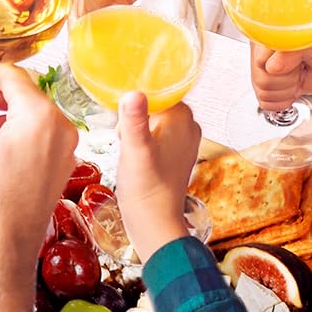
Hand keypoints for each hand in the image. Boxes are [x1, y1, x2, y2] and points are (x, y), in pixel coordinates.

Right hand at [0, 63, 76, 291]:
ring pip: (34, 115)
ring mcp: (66, 150)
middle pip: (27, 93)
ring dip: (7, 112)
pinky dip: (19, 132)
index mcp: (41, 117)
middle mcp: (62, 129)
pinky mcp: (62, 167)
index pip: (13, 76)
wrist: (2, 249)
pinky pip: (40, 136)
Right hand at [114, 93, 202, 260]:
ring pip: (151, 118)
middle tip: (126, 140)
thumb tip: (132, 93)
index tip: (123, 120)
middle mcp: (188, 123)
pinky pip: (154, 134)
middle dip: (133, 116)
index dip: (133, 101)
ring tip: (130, 151)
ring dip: (135, 129)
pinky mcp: (176, 153)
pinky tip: (134, 157)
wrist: (155, 224)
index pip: (154, 88)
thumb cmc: (146, 189)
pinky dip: (141, 140)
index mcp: (182, 116)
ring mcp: (183, 139)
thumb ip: (134, 121)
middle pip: (152, 103)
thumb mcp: (135, 151)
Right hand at [253, 18, 311, 113]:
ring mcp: (265, 70)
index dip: (282, 68)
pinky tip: (294, 86)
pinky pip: (267, 103)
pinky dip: (284, 100)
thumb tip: (271, 68)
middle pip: (262, 81)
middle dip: (288, 81)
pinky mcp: (271, 85)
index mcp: (269, 34)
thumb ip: (292, 50)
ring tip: (299, 75)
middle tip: (301, 68)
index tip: (299, 62)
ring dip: (288, 90)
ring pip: (264, 94)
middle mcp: (263, 51)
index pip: (260, 62)